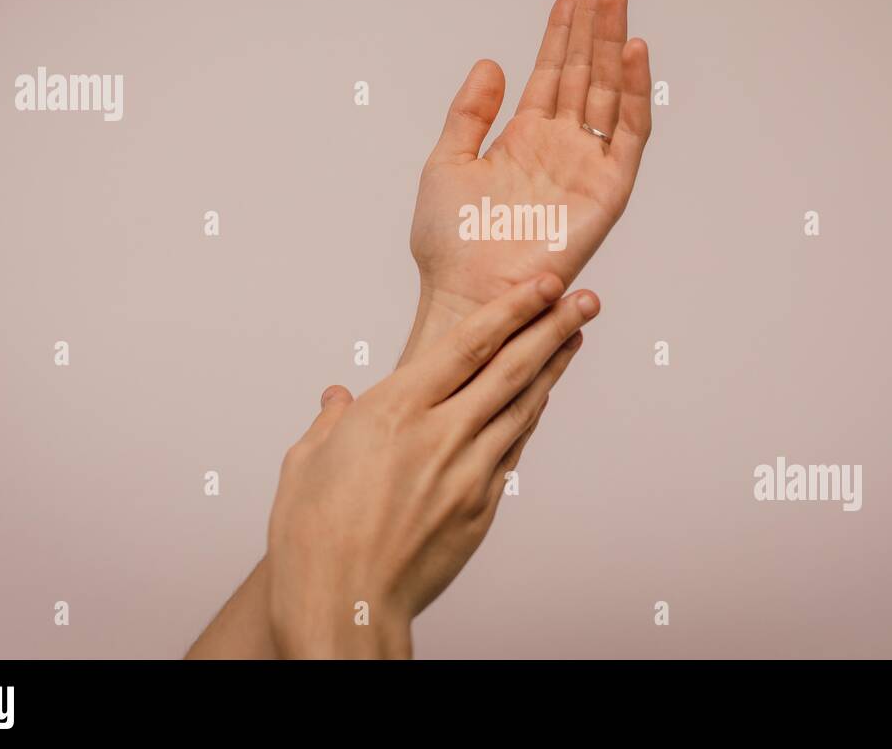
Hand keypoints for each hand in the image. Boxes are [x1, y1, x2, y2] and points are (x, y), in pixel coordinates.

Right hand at [265, 274, 599, 657]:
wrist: (344, 606)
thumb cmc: (313, 537)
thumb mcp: (306, 462)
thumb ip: (330, 422)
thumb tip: (338, 399)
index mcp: (396, 410)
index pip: (470, 345)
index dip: (513, 309)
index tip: (544, 285)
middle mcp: (441, 434)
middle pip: (511, 369)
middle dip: (552, 327)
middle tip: (585, 298)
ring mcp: (468, 472)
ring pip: (522, 408)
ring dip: (552, 368)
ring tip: (574, 336)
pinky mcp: (481, 509)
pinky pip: (512, 452)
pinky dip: (529, 420)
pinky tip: (539, 401)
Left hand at [402, 0, 651, 360]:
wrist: (466, 294)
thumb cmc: (451, 244)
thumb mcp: (446, 162)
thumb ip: (469, 112)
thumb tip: (491, 62)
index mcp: (524, 137)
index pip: (553, 69)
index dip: (564, 27)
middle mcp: (561, 146)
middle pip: (586, 70)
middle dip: (597, 20)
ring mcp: (586, 166)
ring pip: (607, 90)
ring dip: (615, 42)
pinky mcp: (607, 191)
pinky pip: (627, 135)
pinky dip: (634, 93)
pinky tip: (633, 52)